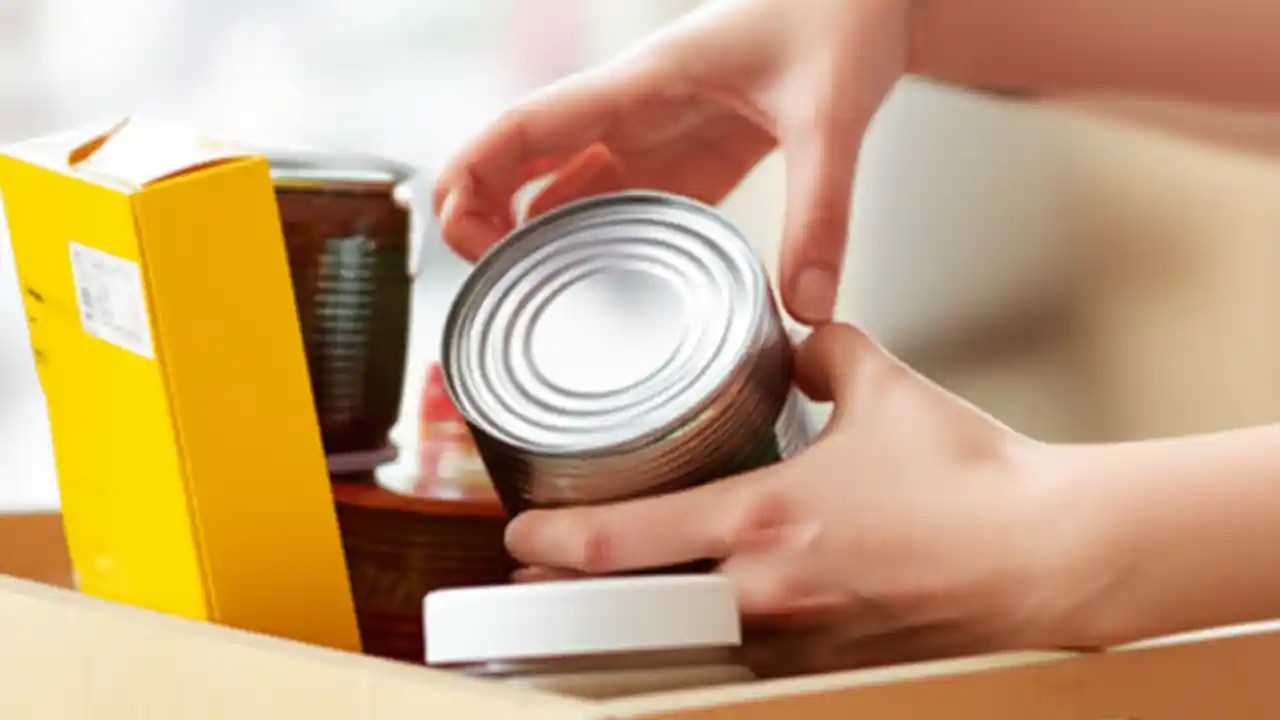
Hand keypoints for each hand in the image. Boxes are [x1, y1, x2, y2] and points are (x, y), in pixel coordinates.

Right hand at [432, 0, 910, 323]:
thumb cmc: (838, 18)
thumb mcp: (830, 114)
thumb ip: (821, 209)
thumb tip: (808, 303)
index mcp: (641, 83)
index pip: (526, 124)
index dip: (472, 170)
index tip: (449, 226)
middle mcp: (632, 111)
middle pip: (525, 162)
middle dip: (485, 215)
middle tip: (485, 283)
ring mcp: (655, 136)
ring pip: (565, 188)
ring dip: (534, 237)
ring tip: (528, 303)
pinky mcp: (687, 160)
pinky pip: (619, 204)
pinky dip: (592, 242)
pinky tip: (592, 287)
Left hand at [505, 324, 1078, 676]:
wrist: (1046, 553)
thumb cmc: (971, 479)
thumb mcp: (883, 388)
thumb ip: (825, 353)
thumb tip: (800, 338)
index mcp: (762, 516)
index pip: (624, 537)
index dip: (555, 536)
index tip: (518, 529)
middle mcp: (764, 587)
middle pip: (634, 603)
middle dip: (579, 590)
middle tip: (545, 568)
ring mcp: (796, 633)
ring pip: (689, 634)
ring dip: (647, 613)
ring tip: (618, 588)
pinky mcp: (831, 656)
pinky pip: (751, 652)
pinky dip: (718, 634)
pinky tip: (718, 612)